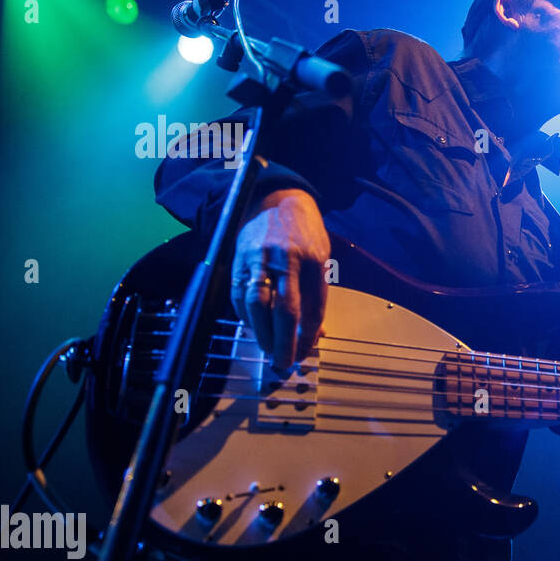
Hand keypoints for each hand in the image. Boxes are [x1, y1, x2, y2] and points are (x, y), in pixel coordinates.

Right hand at [230, 188, 329, 372]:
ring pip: (257, 304)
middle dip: (283, 341)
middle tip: (283, 363)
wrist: (275, 197)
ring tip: (267, 350)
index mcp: (313, 260)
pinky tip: (252, 327)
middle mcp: (286, 259)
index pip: (313, 308)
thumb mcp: (320, 257)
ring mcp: (259, 258)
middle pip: (284, 309)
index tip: (304, 354)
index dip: (308, 336)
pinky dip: (244, 315)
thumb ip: (316, 293)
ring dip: (261, 333)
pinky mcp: (239, 259)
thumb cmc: (303, 232)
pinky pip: (239, 294)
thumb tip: (314, 332)